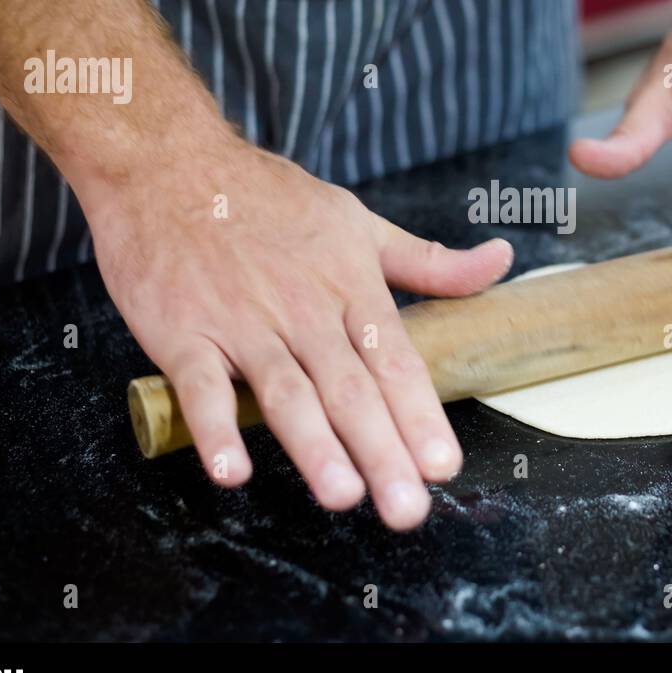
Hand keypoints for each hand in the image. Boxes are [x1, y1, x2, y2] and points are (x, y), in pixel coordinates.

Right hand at [82, 132, 512, 529]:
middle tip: (406, 508)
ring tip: (342, 493)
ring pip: (285, 390)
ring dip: (313, 445)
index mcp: (349, 287)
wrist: (171, 164)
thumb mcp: (358, 221)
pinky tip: (231, 470)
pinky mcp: (183, 330)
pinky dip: (214, 427)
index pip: (395, 360)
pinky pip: (200, 385)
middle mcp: (303, 310)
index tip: (443, 465)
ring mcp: (241, 321)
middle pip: (349, 388)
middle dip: (382, 451)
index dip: (420, 415)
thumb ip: (428, 260)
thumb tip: (500, 262)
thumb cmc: (267, 198)